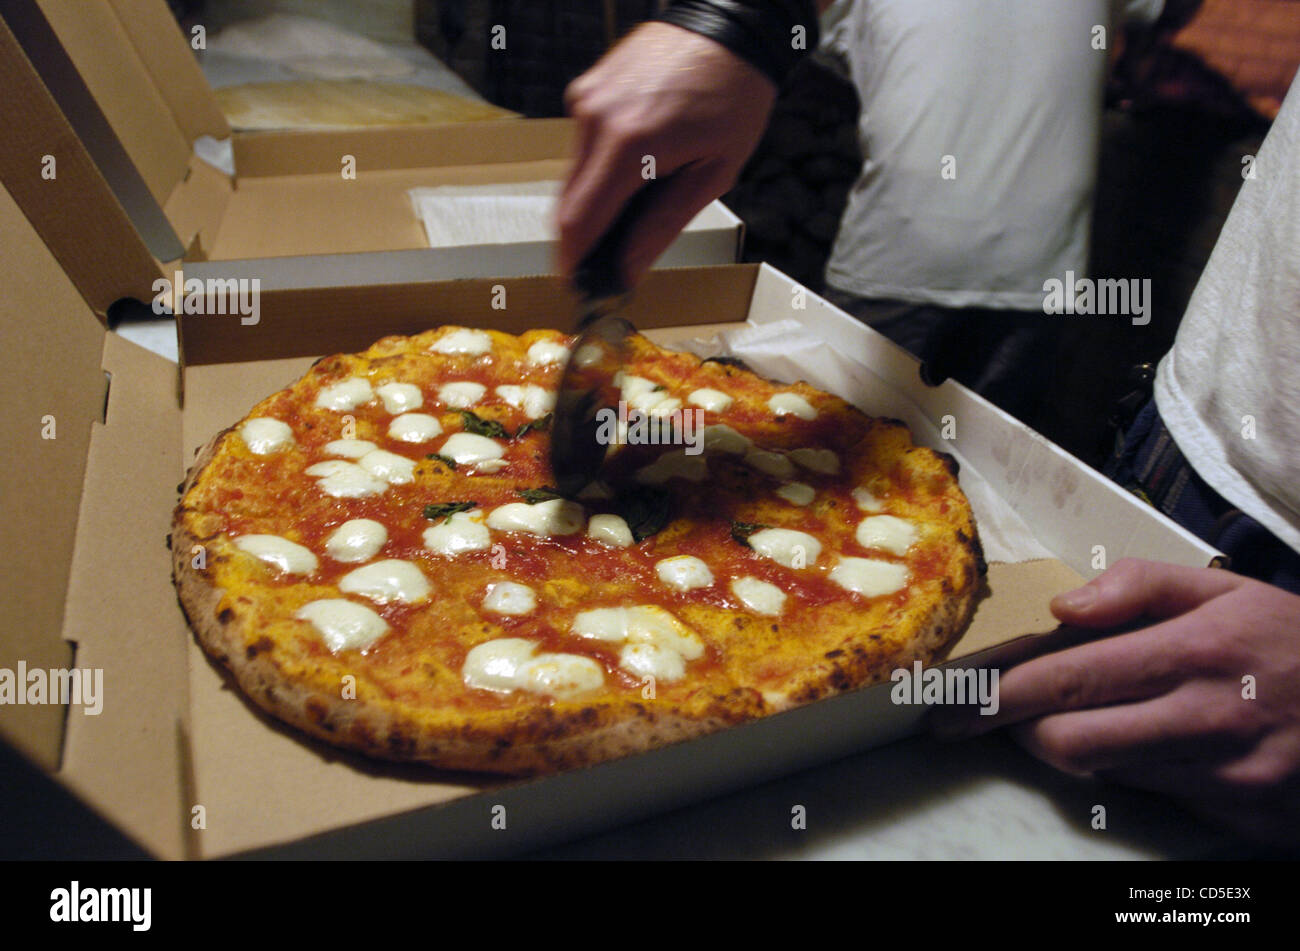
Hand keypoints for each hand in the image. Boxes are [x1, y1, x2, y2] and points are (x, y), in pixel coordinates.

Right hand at [557, 21, 776, 284]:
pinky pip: (583, 146)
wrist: (728, 26)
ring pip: (573, 175)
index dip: (572, 261)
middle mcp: (596, 119)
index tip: (574, 286)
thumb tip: (628, 269)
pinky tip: (634, 170)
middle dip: (582, 240)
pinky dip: (599, 169)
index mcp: (630, 145)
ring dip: (594, 202)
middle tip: (602, 265)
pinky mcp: (586, 90)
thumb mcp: (713, 173)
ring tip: (629, 213)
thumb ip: (662, 225)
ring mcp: (586, 100)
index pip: (578, 221)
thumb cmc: (733, 94)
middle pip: (568, 203)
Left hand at [933, 559, 1299, 844]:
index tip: (950, 705)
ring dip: (1073, 747)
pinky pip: (1153, 798)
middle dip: (1020, 729)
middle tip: (999, 715)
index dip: (997, 696)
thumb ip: (1139, 587)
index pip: (1067, 678)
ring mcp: (1227, 776)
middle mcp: (1208, 717)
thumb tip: (1063, 608)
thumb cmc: (1290, 642)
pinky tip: (1145, 742)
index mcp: (1195, 650)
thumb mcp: (1225, 590)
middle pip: (1070, 741)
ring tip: (1080, 715)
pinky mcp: (1242, 818)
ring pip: (1104, 774)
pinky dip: (1129, 771)